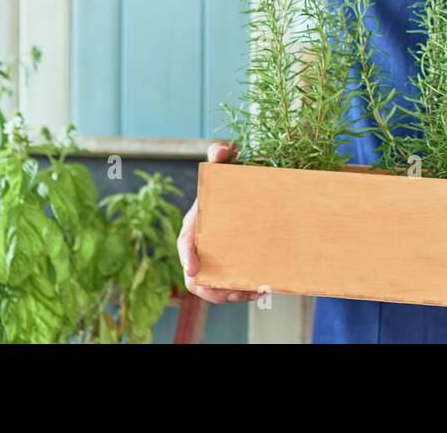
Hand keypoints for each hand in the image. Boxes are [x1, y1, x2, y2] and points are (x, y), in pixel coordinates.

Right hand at [177, 141, 260, 303]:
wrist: (251, 190)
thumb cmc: (234, 176)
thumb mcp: (229, 161)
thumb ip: (221, 152)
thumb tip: (219, 151)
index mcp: (194, 225)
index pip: (184, 245)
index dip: (186, 259)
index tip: (193, 271)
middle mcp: (201, 246)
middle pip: (196, 278)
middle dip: (211, 289)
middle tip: (235, 291)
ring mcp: (215, 257)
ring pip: (214, 287)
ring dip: (231, 295)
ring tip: (255, 291)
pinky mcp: (230, 265)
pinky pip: (231, 285)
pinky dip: (244, 291)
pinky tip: (262, 289)